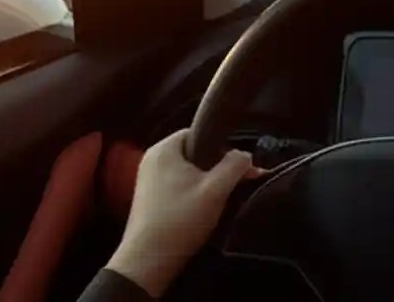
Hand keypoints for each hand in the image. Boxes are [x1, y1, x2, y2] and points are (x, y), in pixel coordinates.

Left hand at [106, 129, 260, 297]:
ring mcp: (148, 179)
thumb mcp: (216, 189)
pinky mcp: (149, 198)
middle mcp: (152, 158)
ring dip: (206, 182)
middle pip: (194, 153)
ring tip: (220, 198)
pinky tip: (203, 209)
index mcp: (164, 148)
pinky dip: (193, 193)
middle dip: (216, 167)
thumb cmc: (181, 218)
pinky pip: (178, 185)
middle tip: (233, 184)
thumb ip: (236, 165)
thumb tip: (246, 155)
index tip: (236, 166)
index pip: (199, 133)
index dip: (222, 146)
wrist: (148, 261)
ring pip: (188, 171)